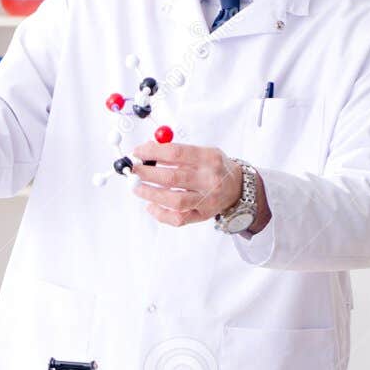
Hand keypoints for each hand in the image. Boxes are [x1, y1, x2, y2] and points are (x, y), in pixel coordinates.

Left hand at [130, 141, 247, 227]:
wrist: (237, 188)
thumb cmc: (215, 168)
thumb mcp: (203, 152)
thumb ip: (178, 152)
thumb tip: (148, 151)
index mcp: (209, 158)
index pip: (176, 153)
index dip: (153, 152)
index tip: (137, 152)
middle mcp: (209, 180)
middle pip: (173, 178)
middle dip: (147, 174)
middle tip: (132, 171)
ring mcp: (206, 200)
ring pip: (174, 201)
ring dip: (151, 194)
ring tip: (137, 188)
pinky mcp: (202, 215)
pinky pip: (178, 219)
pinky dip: (161, 214)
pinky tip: (150, 206)